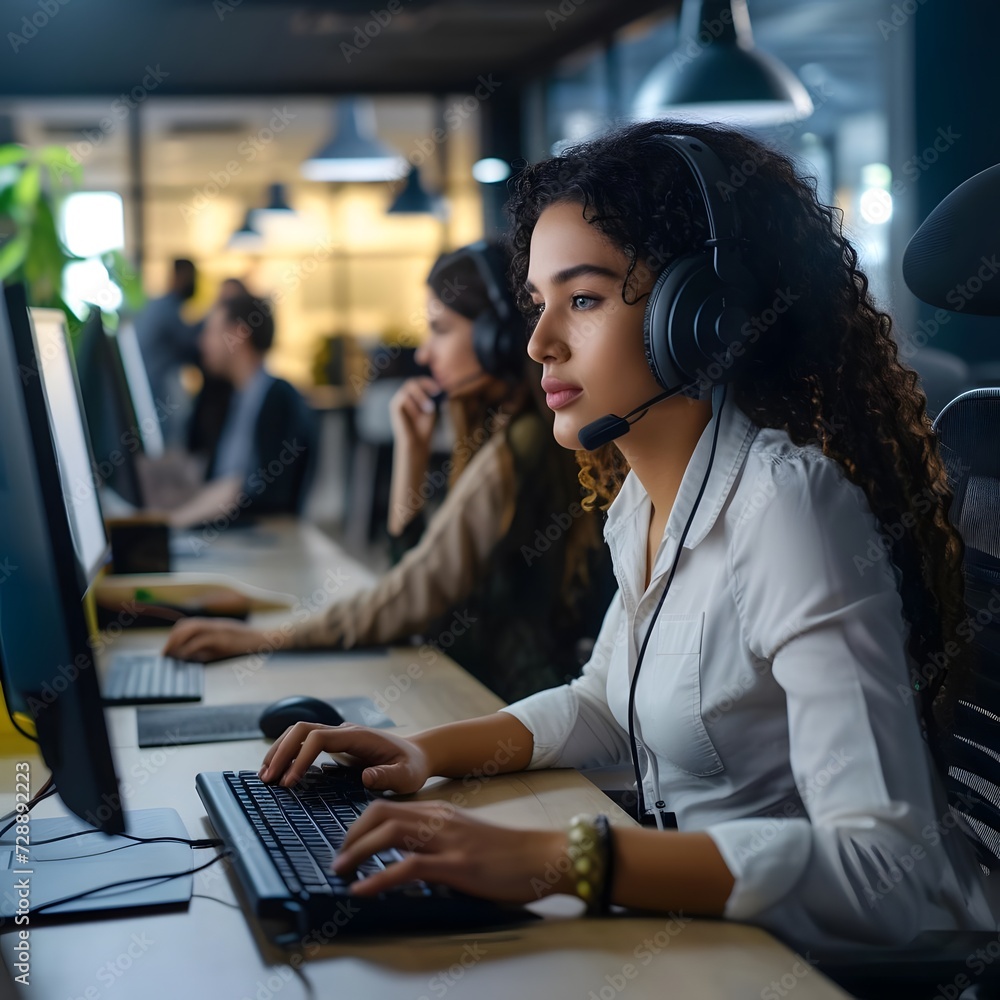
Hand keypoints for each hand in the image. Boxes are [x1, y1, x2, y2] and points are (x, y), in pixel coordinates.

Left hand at [162, 617, 274, 661]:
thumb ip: (208, 648)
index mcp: (213, 625)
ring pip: (191, 629)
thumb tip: (190, 656)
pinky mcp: (224, 638)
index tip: (167, 648)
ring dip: (178, 641)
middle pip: (186, 625)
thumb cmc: (246, 644)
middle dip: (172, 639)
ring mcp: (219, 630)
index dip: (174, 635)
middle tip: (165, 654)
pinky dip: (191, 648)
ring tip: (172, 654)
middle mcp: (214, 624)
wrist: (264, 639)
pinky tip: (186, 656)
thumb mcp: (224, 645)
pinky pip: (202, 641)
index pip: (188, 624)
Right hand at [259, 723, 431, 793]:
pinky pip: (303, 742)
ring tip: (264, 776)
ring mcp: (337, 736)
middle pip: (302, 729)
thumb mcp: (407, 776)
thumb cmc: (412, 766)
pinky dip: (287, 752)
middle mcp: (344, 731)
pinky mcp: (334, 745)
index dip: (300, 757)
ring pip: (298, 732)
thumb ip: (389, 777)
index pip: (319, 737)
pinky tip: (277, 771)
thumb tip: (366, 776)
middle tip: (267, 779)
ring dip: (279, 751)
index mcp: (358, 736)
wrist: (417, 755)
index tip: (290, 782)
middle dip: (281, 752)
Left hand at [330, 799, 570, 903]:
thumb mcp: (468, 839)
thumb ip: (441, 841)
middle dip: (351, 835)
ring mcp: (447, 841)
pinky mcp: (456, 864)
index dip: (360, 825)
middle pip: (381, 813)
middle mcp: (439, 820)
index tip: (348, 845)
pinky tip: (363, 889)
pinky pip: (408, 867)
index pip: (388, 808)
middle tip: (338, 858)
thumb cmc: (510, 854)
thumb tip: (411, 859)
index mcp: (441, 813)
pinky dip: (379, 878)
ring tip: (340, 871)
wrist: (543, 856)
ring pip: (389, 833)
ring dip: (357, 852)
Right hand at [389, 376, 439, 456]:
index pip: (417, 382)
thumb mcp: (431, 410)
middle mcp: (402, 397)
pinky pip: (404, 398)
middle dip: (424, 386)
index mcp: (410, 397)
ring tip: (429, 410)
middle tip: (436, 393)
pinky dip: (414, 405)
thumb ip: (432, 398)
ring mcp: (397, 402)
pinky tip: (418, 415)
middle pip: (411, 382)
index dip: (427, 383)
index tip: (438, 388)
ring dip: (421, 397)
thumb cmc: (424, 428)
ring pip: (408, 389)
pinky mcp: (394, 407)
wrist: (416, 443)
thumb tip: (440, 386)